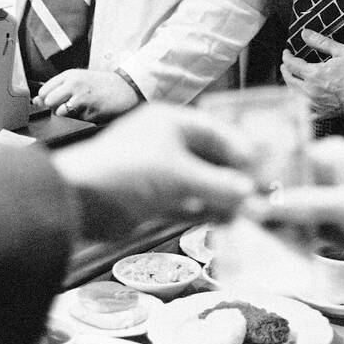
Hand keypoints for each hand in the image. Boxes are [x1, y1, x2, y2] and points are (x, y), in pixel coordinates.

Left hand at [35, 69, 138, 122]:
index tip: (51, 101)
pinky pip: (76, 120)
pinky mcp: (90, 111)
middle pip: (49, 102)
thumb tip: (36, 101)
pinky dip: (81, 118)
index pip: (44, 90)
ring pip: (60, 112)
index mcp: (70, 75)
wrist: (126, 88)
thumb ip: (58, 88)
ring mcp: (82, 98)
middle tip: (67, 105)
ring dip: (67, 114)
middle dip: (54, 107)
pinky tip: (90, 110)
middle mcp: (74, 84)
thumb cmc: (101, 84)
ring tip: (80, 108)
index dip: (44, 99)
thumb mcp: (78, 80)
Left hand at [52, 104, 256, 241]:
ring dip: (225, 197)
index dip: (243, 148)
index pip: (217, 130)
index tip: (267, 166)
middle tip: (265, 193)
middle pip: (211, 158)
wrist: (76, 200)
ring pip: (202, 183)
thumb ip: (219, 186)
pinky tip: (229, 221)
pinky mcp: (153, 200)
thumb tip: (253, 196)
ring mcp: (159, 173)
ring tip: (254, 212)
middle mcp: (167, 143)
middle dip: (237, 176)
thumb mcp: (179, 174)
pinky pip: (188, 203)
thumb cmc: (126, 171)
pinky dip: (207, 211)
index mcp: (171, 122)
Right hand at [242, 137, 343, 309]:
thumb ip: (304, 204)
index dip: (255, 168)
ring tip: (235, 230)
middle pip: (277, 182)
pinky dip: (277, 237)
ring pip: (280, 207)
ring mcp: (320, 201)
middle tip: (225, 211)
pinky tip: (258, 244)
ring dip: (262, 220)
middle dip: (253, 196)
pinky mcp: (320, 226)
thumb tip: (258, 205)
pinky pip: (290, 229)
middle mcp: (321, 173)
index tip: (228, 184)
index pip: (282, 154)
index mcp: (331, 155)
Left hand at [280, 30, 343, 117]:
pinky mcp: (323, 114)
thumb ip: (320, 41)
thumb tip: (305, 33)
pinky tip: (299, 100)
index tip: (287, 53)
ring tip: (291, 78)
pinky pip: (304, 113)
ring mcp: (316, 104)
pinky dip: (298, 106)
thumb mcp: (341, 51)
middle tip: (286, 64)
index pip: (291, 64)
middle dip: (285, 70)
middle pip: (289, 80)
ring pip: (293, 95)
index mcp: (314, 74)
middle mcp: (311, 91)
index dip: (286, 57)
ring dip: (289, 85)